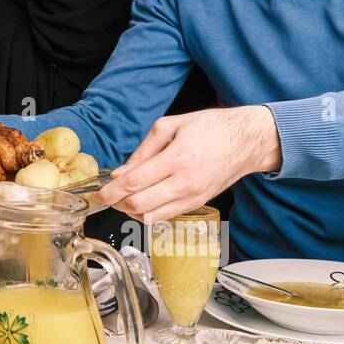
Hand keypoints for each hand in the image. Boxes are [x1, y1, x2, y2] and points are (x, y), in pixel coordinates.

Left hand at [104, 106, 281, 222]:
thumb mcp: (170, 126)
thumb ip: (143, 151)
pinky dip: (149, 212)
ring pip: (151, 217)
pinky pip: (166, 217)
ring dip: (131, 211)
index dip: (111, 192)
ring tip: (124, 197)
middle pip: (139, 205)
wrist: (245, 141)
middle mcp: (185, 183)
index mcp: (177, 159)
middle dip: (117, 202)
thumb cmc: (209, 128)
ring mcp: (192, 197)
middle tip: (108, 194)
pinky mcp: (197, 205)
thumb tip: (120, 172)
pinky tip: (143, 200)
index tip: (98, 193)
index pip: (135, 183)